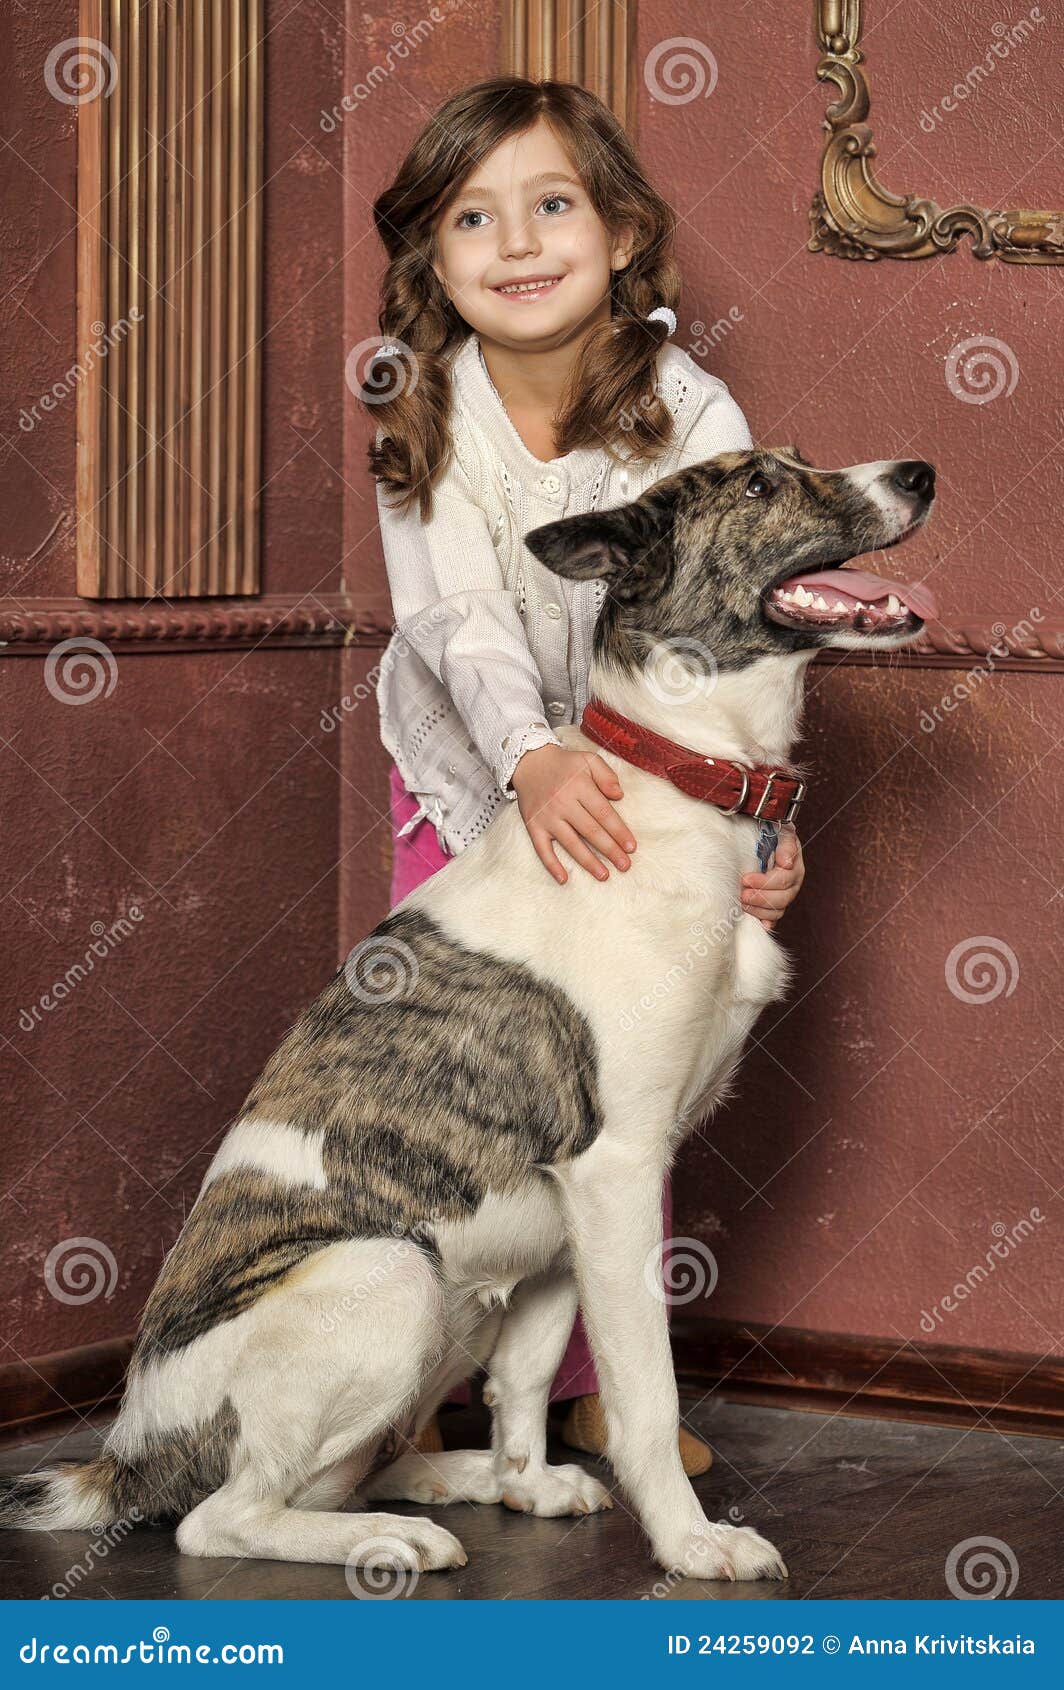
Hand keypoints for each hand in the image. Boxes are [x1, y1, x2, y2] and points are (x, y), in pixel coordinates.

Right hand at [510, 744, 635, 883]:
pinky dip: (552, 865)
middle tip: (625, 865)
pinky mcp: (533, 825)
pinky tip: (564, 879)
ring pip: (570, 843)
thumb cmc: (565, 764)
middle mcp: (562, 803)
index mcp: (579, 786)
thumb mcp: (588, 760)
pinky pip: (542, 849)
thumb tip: (619, 795)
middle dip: (610, 850)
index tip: (631, 847)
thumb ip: (606, 775)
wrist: (528, 763)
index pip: (603, 813)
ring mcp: (547, 816)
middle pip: (590, 831)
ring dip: (588, 861)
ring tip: (604, 875)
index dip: (619, 831)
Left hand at [739, 824, 803, 929]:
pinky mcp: (776, 904)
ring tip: (743, 902)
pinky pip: (774, 918)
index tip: (746, 878)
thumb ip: (786, 845)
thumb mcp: (782, 834)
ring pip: (778, 911)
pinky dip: (767, 921)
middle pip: (782, 898)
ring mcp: (785, 896)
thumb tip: (786, 862)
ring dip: (759, 909)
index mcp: (795, 868)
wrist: (771, 841)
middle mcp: (793, 884)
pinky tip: (760, 924)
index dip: (764, 882)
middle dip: (760, 897)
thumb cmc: (775, 837)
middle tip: (742, 894)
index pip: (783, 880)